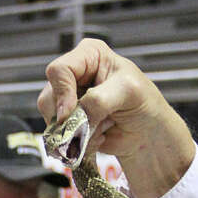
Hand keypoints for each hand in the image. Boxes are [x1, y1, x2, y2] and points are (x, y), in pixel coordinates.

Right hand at [38, 38, 195, 197]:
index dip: (62, 93)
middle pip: (49, 98)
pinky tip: (99, 136)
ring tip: (103, 128)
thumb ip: (97, 100)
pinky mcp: (67, 123)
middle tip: (98, 123)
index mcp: (88, 55)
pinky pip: (59, 137)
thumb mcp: (127, 91)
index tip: (70, 113)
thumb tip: (69, 118)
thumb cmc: (143, 103)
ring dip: (78, 132)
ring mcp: (68, 101)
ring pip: (52, 121)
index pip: (58, 70)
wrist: (148, 132)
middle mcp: (74, 75)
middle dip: (72, 117)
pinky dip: (78, 143)